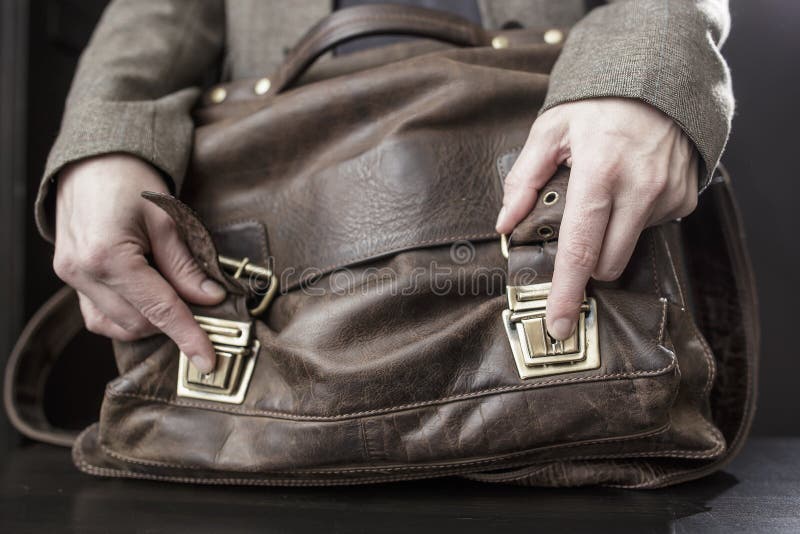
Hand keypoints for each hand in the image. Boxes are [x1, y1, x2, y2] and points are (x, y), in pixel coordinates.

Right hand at [53, 154, 224, 372]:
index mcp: (108, 256)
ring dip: (150, 320)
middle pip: (139, 322)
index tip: (208, 359)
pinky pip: (101, 316)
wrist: (93, 162)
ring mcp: (71, 279)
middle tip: (202, 305)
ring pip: (117, 326)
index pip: (159, 309)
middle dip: (174, 321)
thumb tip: (211, 300)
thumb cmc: (131, 182)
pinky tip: (147, 297)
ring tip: (172, 293)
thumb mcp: (168, 220)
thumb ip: (187, 266)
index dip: (188, 336)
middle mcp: (82, 273)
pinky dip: (129, 315)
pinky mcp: (71, 280)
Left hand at [496, 97, 698, 339]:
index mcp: (600, 173)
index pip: (579, 249)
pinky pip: (654, 229)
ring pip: (630, 249)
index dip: (567, 293)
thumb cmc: (597, 104)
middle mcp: (639, 188)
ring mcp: (667, 195)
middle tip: (576, 232)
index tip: (559, 325)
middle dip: (586, 262)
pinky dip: (636, 219)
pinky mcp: (686, 198)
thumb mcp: (550, 130)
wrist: (658, 79)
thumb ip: (523, 179)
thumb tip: (506, 224)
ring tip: (606, 196)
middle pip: (607, 263)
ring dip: (611, 238)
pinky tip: (630, 188)